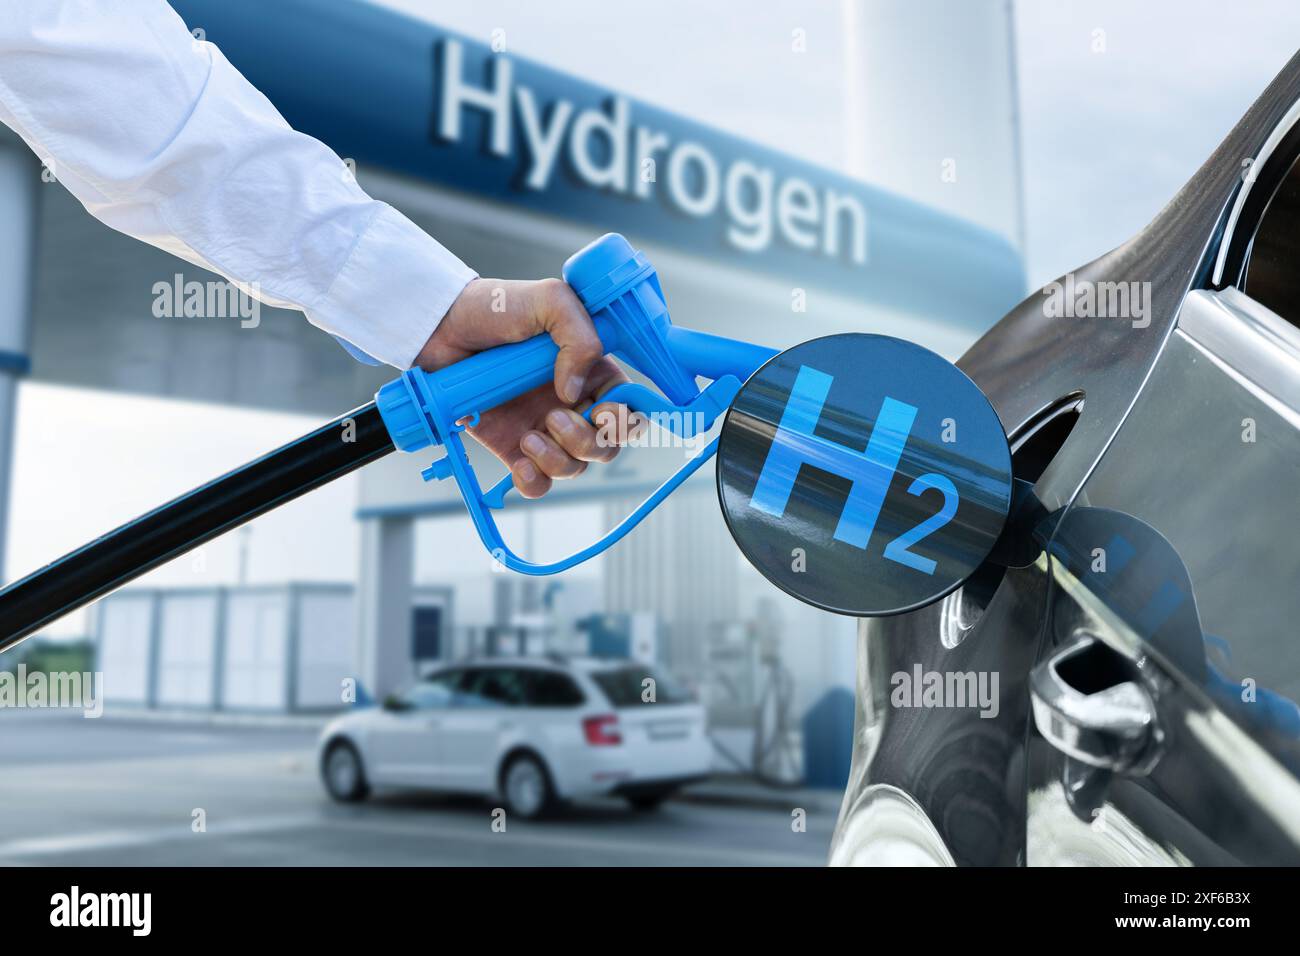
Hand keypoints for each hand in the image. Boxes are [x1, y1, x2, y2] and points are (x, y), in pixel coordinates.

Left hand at [414, 278, 637, 497]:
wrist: (441, 326)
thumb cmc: (496, 307)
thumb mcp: (550, 301)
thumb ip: (580, 338)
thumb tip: (574, 392)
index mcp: (592, 372)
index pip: (628, 408)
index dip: (622, 419)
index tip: (599, 410)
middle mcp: (574, 404)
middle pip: (607, 447)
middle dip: (588, 442)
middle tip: (553, 418)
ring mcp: (544, 428)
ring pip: (575, 467)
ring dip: (558, 460)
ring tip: (528, 436)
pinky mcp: (513, 447)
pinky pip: (538, 482)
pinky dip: (534, 481)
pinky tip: (520, 463)